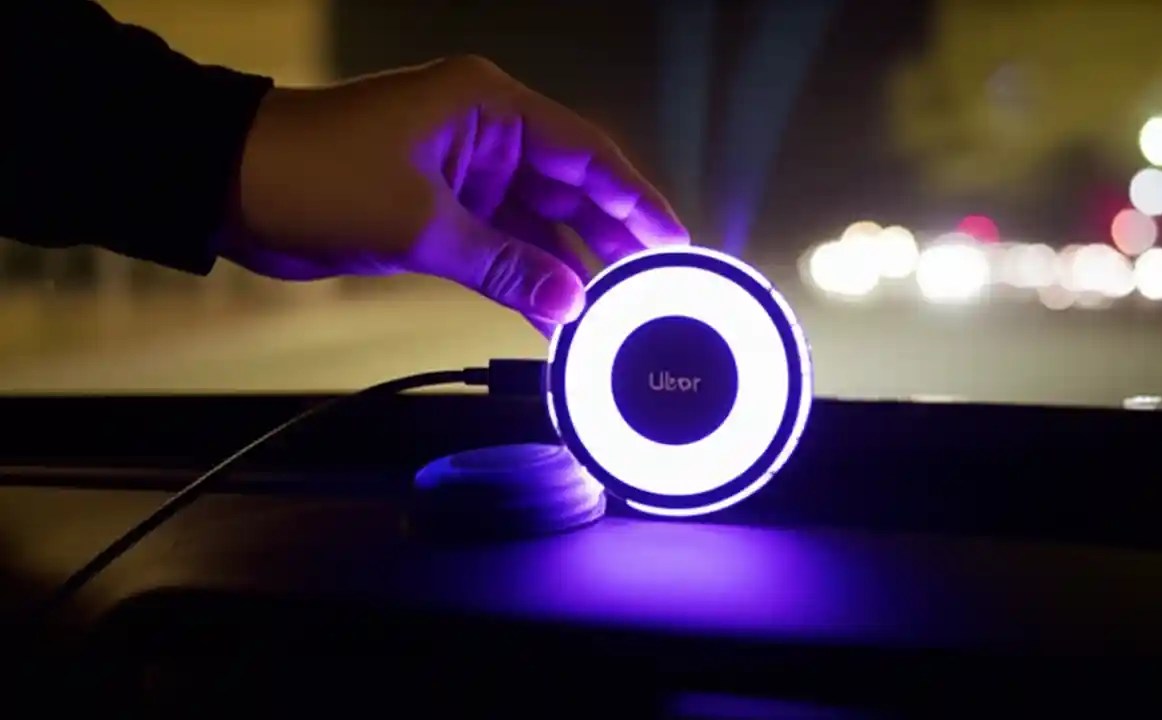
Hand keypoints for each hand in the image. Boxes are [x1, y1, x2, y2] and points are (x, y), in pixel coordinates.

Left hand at [219, 55, 688, 333]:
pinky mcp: (441, 206)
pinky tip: (553, 310)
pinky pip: (502, 241)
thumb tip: (570, 303)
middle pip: (571, 186)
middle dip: (610, 236)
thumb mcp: (421, 226)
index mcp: (489, 107)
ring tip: (612, 308)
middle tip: (653, 284)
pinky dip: (525, 273)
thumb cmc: (315, 174)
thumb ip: (505, 266)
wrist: (232, 184)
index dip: (637, 199)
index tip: (675, 240)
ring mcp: (465, 171)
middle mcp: (486, 133)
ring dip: (567, 263)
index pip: (587, 153)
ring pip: (538, 219)